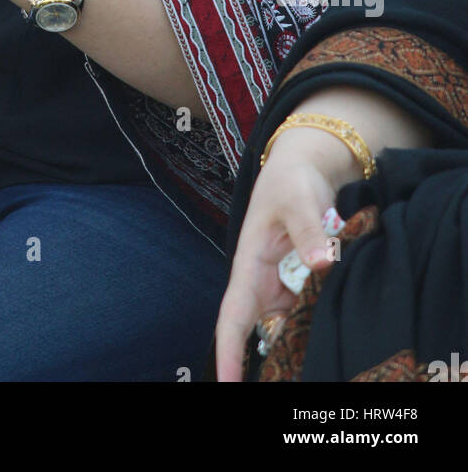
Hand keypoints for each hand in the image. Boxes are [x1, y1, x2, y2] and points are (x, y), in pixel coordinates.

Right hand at [215, 125, 361, 381]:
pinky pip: (309, 316)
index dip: (230, 353)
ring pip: (288, 330)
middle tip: (284, 392)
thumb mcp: (298, 198)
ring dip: (296, 353)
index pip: (233, 316)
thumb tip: (321, 262)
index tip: (228, 385)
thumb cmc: (291, 181)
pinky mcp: (305, 288)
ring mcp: (285, 289)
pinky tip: (333, 348)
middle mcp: (263, 285)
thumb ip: (309, 229)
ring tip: (314, 375)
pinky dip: (317, 331)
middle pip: (259, 335)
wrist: (305, 170)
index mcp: (250, 266)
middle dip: (264, 368)